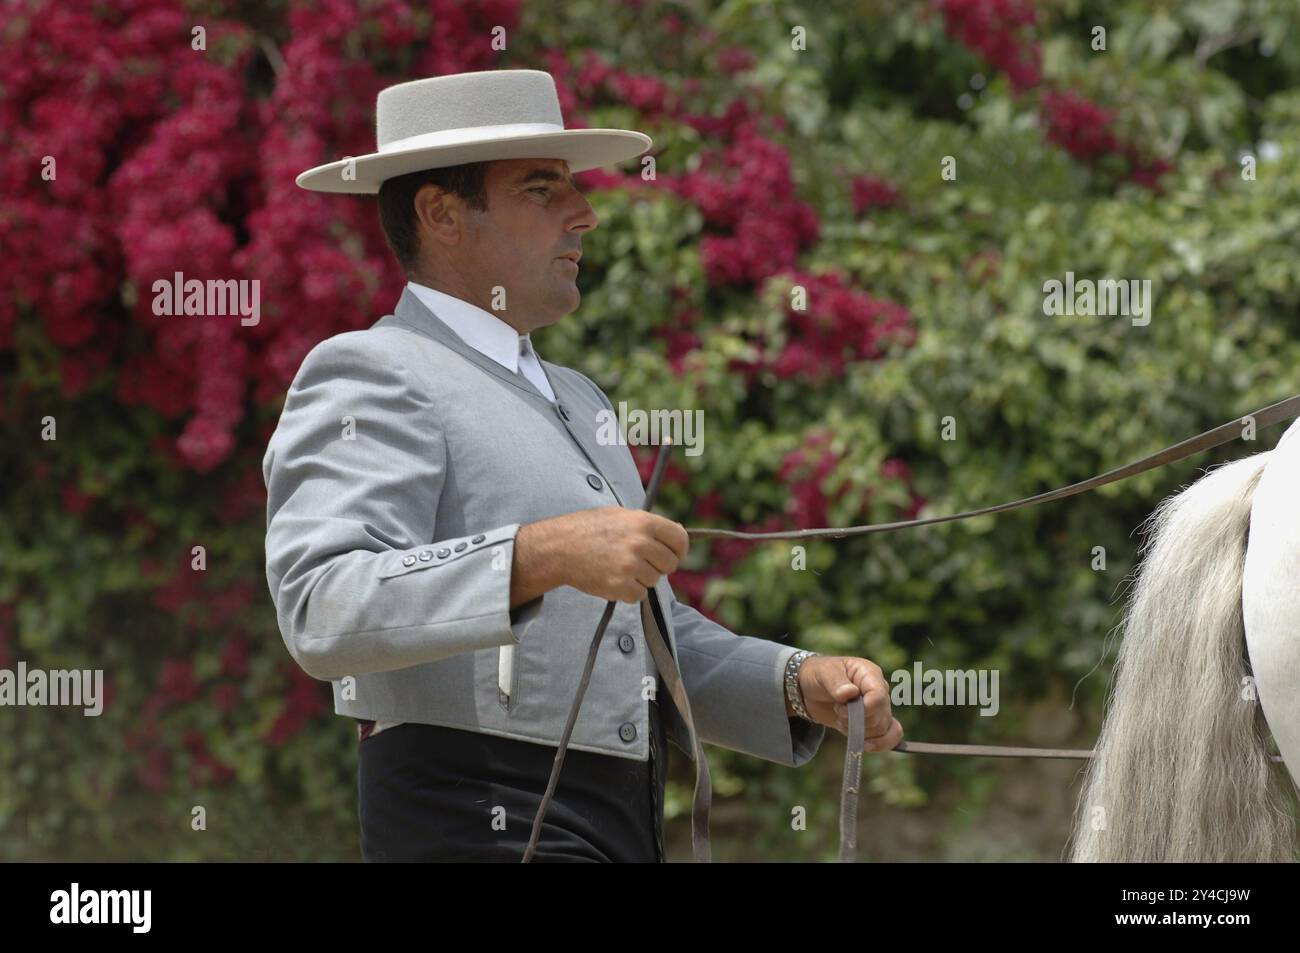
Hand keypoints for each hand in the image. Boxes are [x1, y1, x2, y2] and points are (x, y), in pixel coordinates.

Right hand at [520, 506, 688, 603]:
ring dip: (641, 578)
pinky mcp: (620, 586)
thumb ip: (647, 526)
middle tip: (642, 562)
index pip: (680, 539)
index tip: (674, 554)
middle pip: (670, 563)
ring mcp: (631, 566)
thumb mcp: (619, 515)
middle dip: (660, 565)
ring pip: (654, 580)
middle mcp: (640, 543)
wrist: (559, 548)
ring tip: (620, 567)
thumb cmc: (588, 528)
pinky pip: (639, 595)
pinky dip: (629, 591)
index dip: (679, 549)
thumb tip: (676, 537)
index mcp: (643, 522)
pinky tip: (613, 578)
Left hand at [796, 655, 902, 751]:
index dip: (863, 709)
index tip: (841, 709)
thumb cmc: (820, 675)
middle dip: (855, 721)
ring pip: (882, 730)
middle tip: (838, 711)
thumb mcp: (823, 673)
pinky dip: (880, 744)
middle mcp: (880, 690)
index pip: (878, 696)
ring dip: (859, 732)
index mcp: (870, 674)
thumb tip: (850, 692)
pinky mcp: (875, 722)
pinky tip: (864, 744)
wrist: (812, 690)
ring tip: (842, 721)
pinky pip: (891, 736)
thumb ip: (835, 682)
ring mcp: (879, 708)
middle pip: (880, 717)